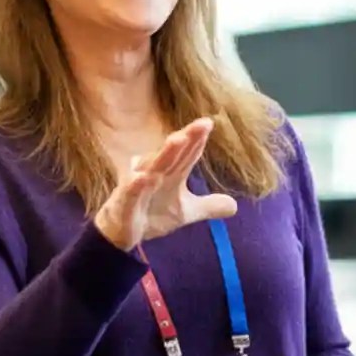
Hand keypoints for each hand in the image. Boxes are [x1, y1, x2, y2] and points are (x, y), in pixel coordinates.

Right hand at [94, 117, 237, 250]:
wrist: (120, 233)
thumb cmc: (151, 213)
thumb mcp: (184, 212)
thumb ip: (208, 206)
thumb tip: (235, 206)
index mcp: (171, 174)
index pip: (186, 155)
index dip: (197, 139)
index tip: (209, 122)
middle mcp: (156, 174)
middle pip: (173, 154)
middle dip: (186, 138)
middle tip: (202, 123)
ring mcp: (139, 186)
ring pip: (153, 167)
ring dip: (164, 153)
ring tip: (178, 139)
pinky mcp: (124, 201)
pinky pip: (131, 191)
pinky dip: (137, 184)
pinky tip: (145, 177)